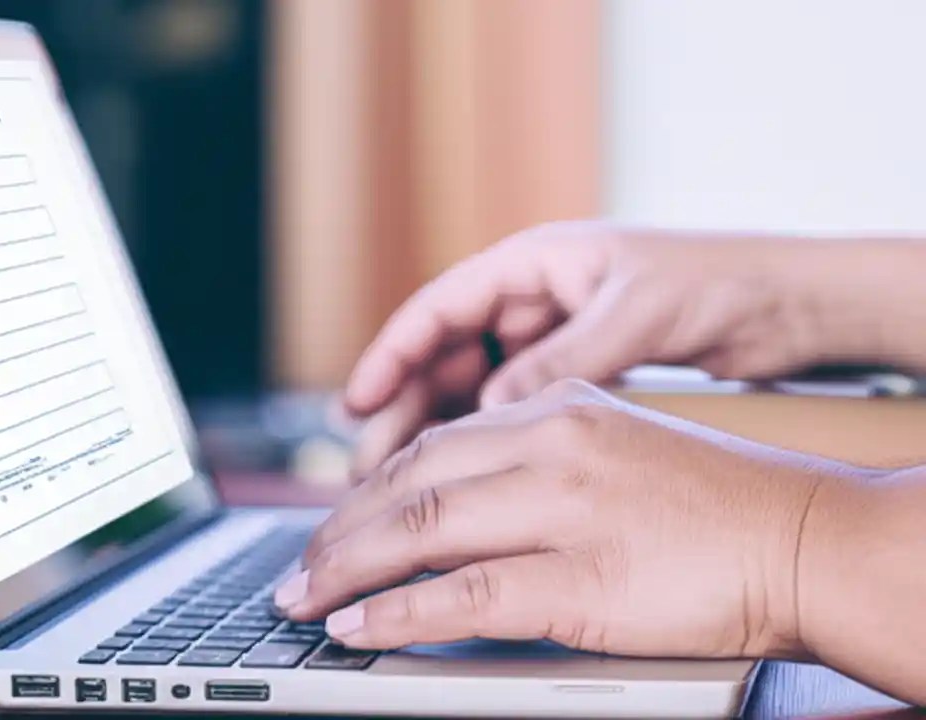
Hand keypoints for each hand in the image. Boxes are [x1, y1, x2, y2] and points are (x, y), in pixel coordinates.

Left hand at [277, 380, 839, 658]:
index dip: (369, 489)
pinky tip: (359, 625)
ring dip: (348, 568)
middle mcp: (552, 444)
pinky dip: (398, 611)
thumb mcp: (613, 452)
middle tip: (299, 568)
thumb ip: (537, 466)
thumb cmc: (715, 507)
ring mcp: (565, 507)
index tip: (335, 525)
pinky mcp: (583, 575)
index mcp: (558, 408)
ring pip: (421, 528)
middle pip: (411, 481)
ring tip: (305, 598)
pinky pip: (464, 593)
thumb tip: (460, 507)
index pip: (433, 443)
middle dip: (339, 530)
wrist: (808, 536)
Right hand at [344, 222, 829, 475]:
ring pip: (473, 388)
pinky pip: (511, 410)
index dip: (392, 354)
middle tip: (368, 465)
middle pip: (446, 356)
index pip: (441, 308)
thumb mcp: (634, 317)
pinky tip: (464, 480)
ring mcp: (555, 338)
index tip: (357, 401)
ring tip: (402, 485)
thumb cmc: (720, 285)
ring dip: (437, 431)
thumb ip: (561, 360)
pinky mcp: (579, 376)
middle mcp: (535, 299)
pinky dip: (483, 441)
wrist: (792, 305)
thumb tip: (490, 408)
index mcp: (537, 263)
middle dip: (405, 407)